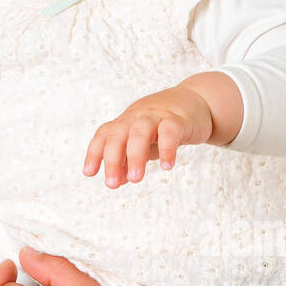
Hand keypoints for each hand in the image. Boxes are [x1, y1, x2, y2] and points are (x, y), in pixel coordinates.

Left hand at [82, 85, 213, 187]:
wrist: (196, 101)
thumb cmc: (163, 126)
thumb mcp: (144, 144)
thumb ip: (129, 160)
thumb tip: (116, 181)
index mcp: (125, 122)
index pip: (104, 135)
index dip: (94, 153)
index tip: (89, 173)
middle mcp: (136, 117)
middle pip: (118, 134)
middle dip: (112, 160)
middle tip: (111, 185)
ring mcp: (156, 116)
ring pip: (140, 132)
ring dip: (135, 156)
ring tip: (135, 179)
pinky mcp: (178, 119)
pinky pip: (170, 131)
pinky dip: (167, 149)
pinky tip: (166, 166)